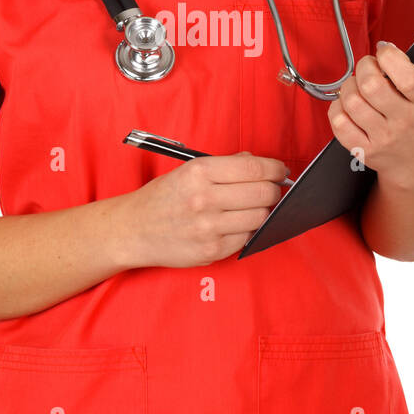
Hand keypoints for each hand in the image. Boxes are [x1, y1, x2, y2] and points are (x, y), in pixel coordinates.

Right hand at [119, 151, 289, 268]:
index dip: (275, 169)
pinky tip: (233, 224)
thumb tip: (259, 162)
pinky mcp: (211, 251)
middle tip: (268, 190)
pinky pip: (246, 238)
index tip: (280, 171)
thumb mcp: (188, 171)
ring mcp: (208, 228)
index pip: (255, 168)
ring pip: (259, 217)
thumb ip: (226, 165)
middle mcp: (204, 199)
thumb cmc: (163, 198)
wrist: (133, 230)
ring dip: (261, 212)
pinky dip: (246, 230)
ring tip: (249, 208)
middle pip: (263, 193)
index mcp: (199, 172)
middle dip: (272, 190)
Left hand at [328, 23, 413, 186]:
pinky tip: (350, 105)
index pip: (404, 75)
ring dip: (349, 85)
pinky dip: (338, 108)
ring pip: (352, 101)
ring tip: (359, 85)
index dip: (387, 55)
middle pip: (371, 85)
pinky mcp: (364, 150)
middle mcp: (404, 121)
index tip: (385, 50)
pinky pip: (339, 123)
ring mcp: (383, 137)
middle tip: (369, 67)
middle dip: (364, 66)